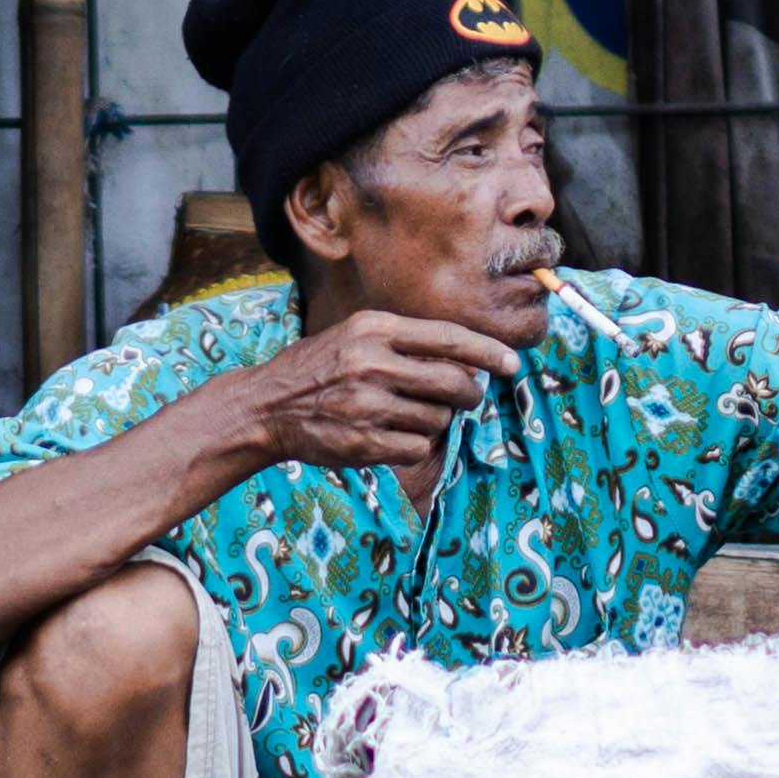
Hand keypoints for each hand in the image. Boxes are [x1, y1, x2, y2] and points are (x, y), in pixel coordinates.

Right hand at [250, 310, 518, 474]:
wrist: (267, 407)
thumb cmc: (320, 369)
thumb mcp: (357, 336)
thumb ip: (406, 343)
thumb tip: (469, 364)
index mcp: (374, 329)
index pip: (449, 338)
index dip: (487, 353)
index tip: (512, 363)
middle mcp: (372, 364)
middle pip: (454, 383)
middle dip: (470, 395)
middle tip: (466, 398)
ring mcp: (367, 405)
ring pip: (439, 419)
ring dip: (436, 422)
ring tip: (410, 415)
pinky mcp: (362, 442)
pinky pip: (418, 448)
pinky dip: (416, 445)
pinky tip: (394, 436)